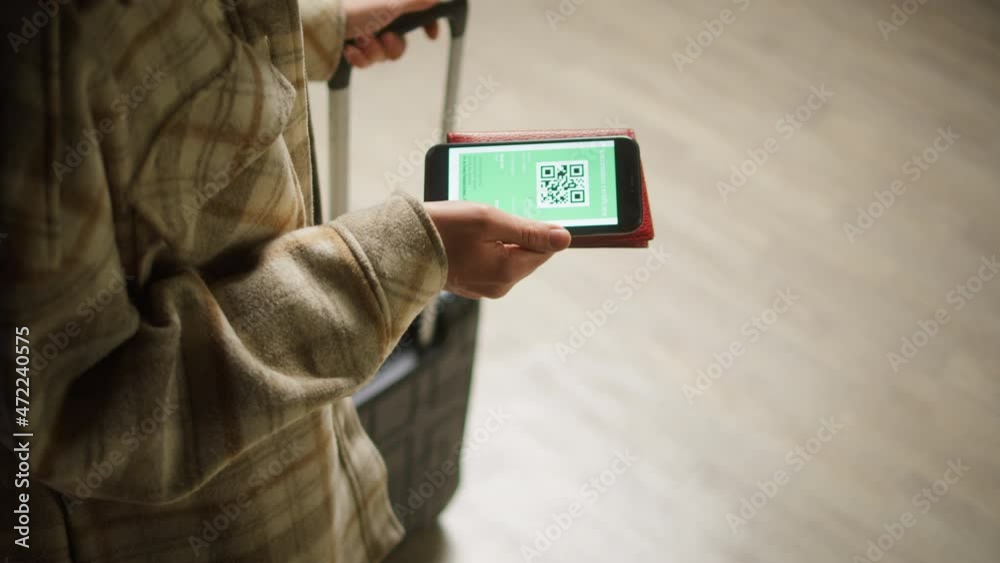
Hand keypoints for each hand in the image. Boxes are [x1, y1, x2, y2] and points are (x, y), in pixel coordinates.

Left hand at [343, 0, 440, 68]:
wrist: (313, 26)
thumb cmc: (351, 9)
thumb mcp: (390, 3)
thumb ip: (415, 1)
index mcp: (384, 2)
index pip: (413, 10)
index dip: (426, 23)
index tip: (431, 36)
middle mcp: (373, 13)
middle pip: (399, 39)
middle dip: (392, 45)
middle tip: (384, 38)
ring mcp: (360, 30)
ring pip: (381, 52)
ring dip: (373, 51)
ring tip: (360, 42)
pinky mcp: (347, 44)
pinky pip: (364, 59)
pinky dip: (359, 57)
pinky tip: (349, 50)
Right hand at [424, 202, 571, 298]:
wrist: (399, 246)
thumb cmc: (443, 229)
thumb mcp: (489, 220)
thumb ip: (529, 230)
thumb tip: (564, 238)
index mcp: (507, 272)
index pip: (544, 249)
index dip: (540, 227)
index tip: (525, 208)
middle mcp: (499, 286)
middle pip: (526, 254)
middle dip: (517, 231)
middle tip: (495, 211)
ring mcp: (483, 288)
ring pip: (508, 256)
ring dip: (500, 237)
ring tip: (477, 222)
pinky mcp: (469, 284)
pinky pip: (489, 261)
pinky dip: (485, 245)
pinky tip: (468, 233)